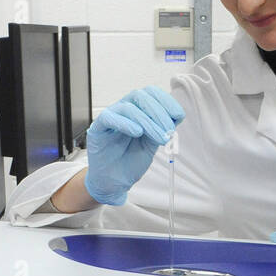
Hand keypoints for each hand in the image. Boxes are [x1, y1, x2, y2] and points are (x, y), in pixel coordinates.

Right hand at [84, 87, 184, 205]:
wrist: (113, 181)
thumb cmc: (129, 162)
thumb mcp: (151, 145)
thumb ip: (160, 130)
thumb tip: (175, 117)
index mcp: (138, 110)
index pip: (151, 94)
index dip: (166, 101)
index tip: (178, 116)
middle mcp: (124, 110)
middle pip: (141, 96)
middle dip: (159, 113)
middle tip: (168, 131)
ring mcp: (111, 117)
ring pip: (128, 107)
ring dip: (147, 121)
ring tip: (158, 137)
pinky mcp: (97, 128)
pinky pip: (109, 117)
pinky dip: (125, 123)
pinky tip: (137, 132)